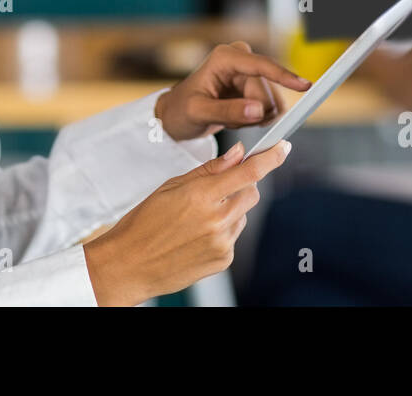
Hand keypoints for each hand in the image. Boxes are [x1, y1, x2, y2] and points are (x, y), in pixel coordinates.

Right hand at [83, 138, 290, 305]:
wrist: (129, 265)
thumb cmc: (144, 222)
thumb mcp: (171, 186)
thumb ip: (210, 169)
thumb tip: (238, 153)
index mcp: (201, 195)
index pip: (249, 172)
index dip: (271, 157)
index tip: (283, 147)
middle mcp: (216, 220)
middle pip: (252, 193)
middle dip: (243, 185)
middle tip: (220, 187)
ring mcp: (222, 243)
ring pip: (243, 215)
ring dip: (231, 209)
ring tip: (198, 217)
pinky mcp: (223, 260)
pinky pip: (234, 236)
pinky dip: (223, 230)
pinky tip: (197, 235)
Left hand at [154, 41, 311, 140]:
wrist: (177, 114)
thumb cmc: (182, 110)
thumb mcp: (198, 112)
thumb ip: (228, 112)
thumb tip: (258, 110)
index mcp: (225, 57)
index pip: (261, 66)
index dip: (284, 76)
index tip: (305, 86)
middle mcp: (240, 59)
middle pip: (267, 92)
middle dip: (254, 113)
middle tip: (230, 121)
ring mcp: (249, 72)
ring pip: (271, 103)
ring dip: (253, 117)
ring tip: (229, 117)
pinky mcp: (255, 85)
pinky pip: (269, 108)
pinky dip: (255, 118)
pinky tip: (237, 117)